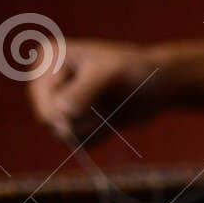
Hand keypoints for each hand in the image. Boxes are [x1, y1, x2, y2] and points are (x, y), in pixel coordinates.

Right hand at [26, 38, 159, 143]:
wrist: (157, 86)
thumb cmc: (135, 71)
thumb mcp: (110, 75)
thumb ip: (83, 92)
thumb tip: (60, 114)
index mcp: (48, 59)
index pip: (46, 103)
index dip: (76, 111)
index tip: (102, 94)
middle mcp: (47, 80)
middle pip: (50, 121)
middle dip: (85, 121)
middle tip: (108, 106)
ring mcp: (57, 102)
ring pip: (64, 135)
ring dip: (94, 129)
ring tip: (110, 110)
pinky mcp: (73, 121)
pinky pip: (79, 143)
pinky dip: (99, 136)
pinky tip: (111, 119)